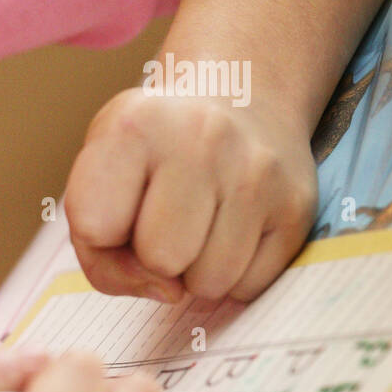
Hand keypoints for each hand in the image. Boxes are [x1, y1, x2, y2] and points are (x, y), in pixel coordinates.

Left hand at [64, 86, 318, 303]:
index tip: (116, 213)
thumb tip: (168, 292)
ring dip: (196, 272)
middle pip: (160, 259)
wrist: (239, 99)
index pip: (94, 226)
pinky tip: (232, 229)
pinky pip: (250, 286)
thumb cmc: (150, 155)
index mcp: (134, 126)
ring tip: (199, 224)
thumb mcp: (98, 176)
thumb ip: (99, 249)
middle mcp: (200, 139)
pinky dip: (234, 275)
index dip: (99, 239)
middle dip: (154, 257)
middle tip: (164, 220)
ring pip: (210, 282)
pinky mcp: (297, 205)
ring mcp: (256, 172)